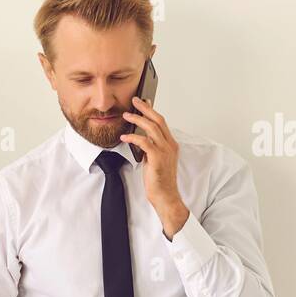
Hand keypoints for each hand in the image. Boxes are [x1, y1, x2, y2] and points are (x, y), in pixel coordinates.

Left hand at [121, 95, 188, 237]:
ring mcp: (165, 151)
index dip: (152, 111)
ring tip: (126, 115)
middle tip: (134, 100)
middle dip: (146, 108)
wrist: (165, 196)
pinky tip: (124, 137)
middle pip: (158, 120)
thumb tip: (138, 138)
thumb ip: (149, 149)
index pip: (162, 122)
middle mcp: (170, 145)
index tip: (143, 102)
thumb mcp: (154, 160)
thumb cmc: (159, 180)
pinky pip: (144, 142)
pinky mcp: (157, 158)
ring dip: (137, 119)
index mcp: (171, 144)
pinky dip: (133, 137)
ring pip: (151, 128)